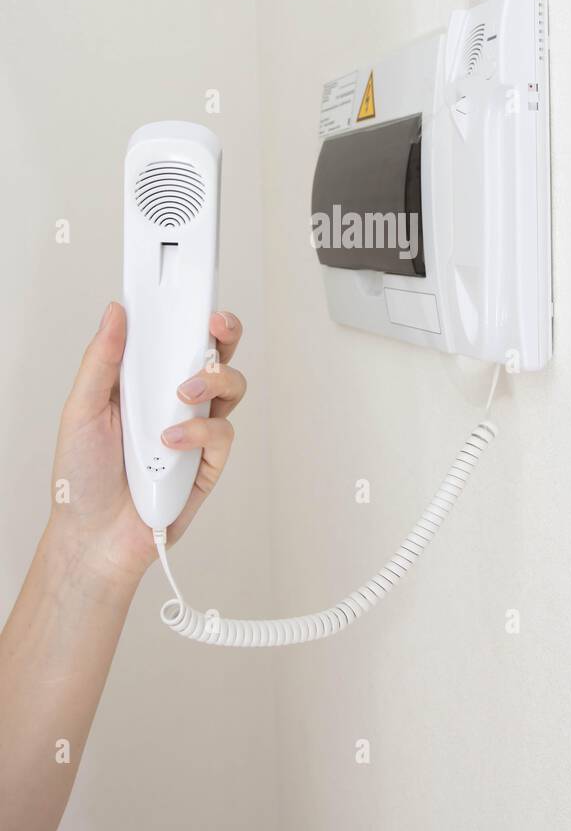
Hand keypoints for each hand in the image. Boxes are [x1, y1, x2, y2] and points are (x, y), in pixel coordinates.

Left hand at [46, 302, 245, 591]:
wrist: (92, 537)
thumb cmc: (82, 478)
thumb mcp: (80, 409)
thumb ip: (101, 360)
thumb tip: (115, 313)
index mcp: (144, 381)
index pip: (175, 336)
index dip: (189, 312)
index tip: (191, 293)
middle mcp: (175, 400)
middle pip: (216, 353)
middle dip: (223, 331)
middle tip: (212, 325)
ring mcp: (196, 429)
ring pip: (231, 386)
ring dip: (211, 380)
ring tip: (180, 393)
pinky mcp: (209, 462)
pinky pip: (223, 433)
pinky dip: (199, 432)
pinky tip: (170, 441)